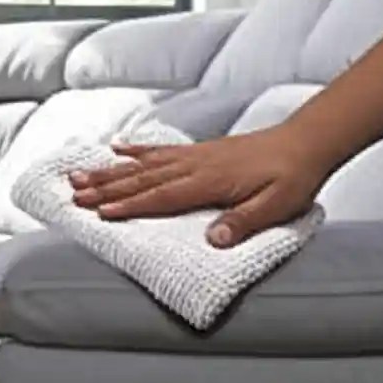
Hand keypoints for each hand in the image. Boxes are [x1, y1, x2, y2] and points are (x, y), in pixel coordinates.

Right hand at [68, 124, 334, 247]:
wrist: (308, 142)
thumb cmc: (294, 177)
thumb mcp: (278, 206)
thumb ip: (245, 221)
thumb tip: (213, 240)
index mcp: (211, 181)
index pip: (163, 196)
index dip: (131, 205)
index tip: (101, 212)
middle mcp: (196, 165)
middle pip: (143, 178)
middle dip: (106, 187)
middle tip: (74, 194)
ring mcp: (195, 155)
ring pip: (143, 164)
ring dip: (110, 170)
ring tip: (80, 173)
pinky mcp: (199, 151)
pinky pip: (160, 150)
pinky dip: (136, 150)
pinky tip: (117, 149)